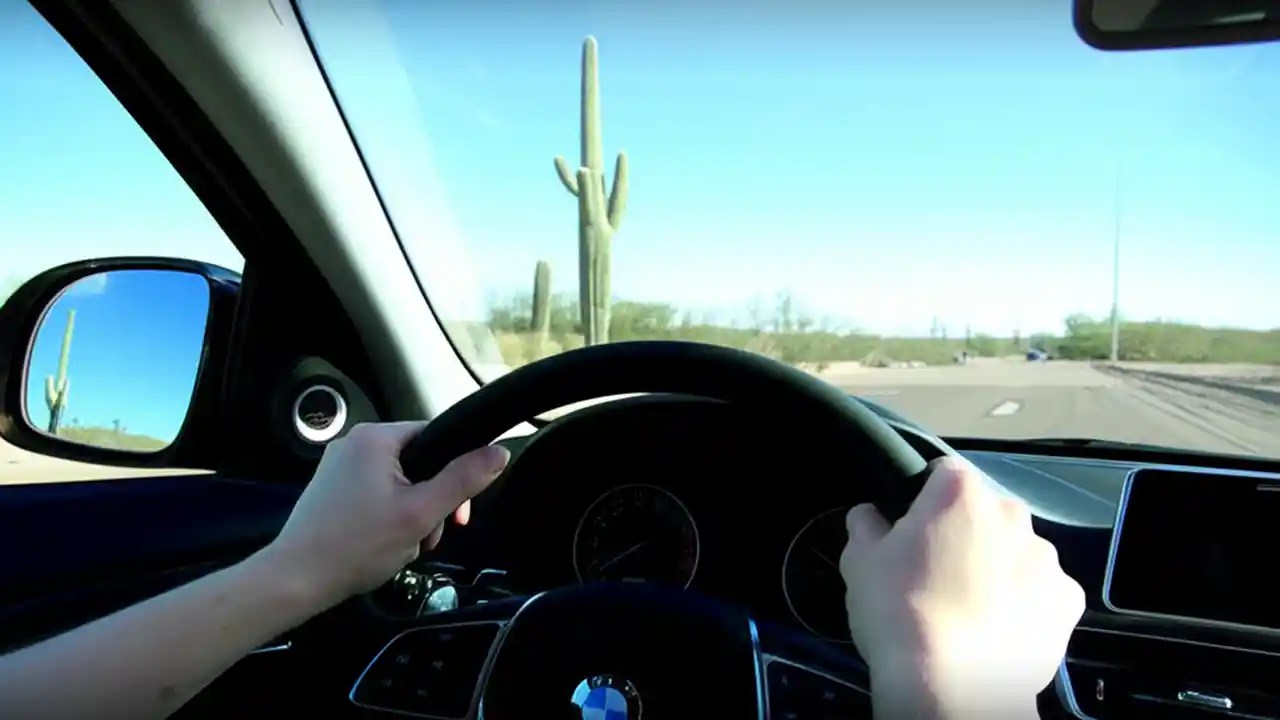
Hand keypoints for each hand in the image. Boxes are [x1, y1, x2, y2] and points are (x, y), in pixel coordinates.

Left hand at [263, 422, 509, 607]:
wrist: (296, 580)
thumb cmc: (358, 545)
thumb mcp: (421, 513)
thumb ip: (463, 480)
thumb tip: (500, 452)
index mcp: (376, 437)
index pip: (436, 437)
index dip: (456, 472)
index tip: (459, 512)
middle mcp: (355, 442)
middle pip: (418, 462)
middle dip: (431, 501)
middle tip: (429, 536)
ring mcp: (338, 466)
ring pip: (398, 483)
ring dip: (412, 513)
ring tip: (404, 546)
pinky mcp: (329, 489)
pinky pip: (375, 493)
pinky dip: (388, 516)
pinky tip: (384, 544)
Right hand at [840, 457, 1084, 717]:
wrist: (952, 684)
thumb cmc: (899, 611)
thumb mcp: (860, 563)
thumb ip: (866, 526)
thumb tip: (869, 514)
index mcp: (960, 493)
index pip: (943, 472)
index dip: (925, 498)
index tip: (913, 529)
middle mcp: (1012, 514)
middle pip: (985, 512)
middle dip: (966, 532)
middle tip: (938, 572)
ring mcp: (1046, 558)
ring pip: (1016, 551)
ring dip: (998, 566)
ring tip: (971, 608)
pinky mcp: (1068, 600)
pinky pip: (1043, 590)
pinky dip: (1026, 603)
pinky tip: (999, 628)